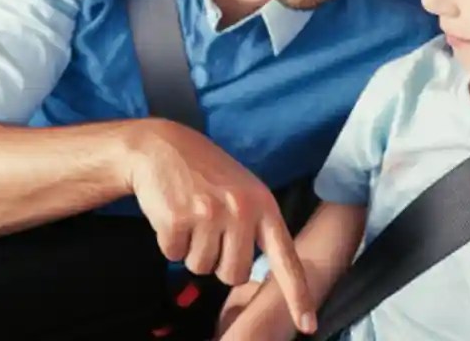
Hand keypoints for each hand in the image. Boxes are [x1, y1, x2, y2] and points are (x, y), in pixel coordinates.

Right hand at [125, 119, 316, 334]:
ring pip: (202, 268)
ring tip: (191, 215)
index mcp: (264, 205)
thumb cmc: (206, 173)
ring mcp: (209, 214)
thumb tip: (251, 273)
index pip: (285, 259)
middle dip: (218, 262)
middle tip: (209, 228)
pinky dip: (170, 242)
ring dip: (192, 249)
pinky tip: (173, 214)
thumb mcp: (243, 190)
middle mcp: (241, 210)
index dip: (297, 295)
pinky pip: (175, 256)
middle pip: (233, 274)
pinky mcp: (178, 219)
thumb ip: (255, 225)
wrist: (162, 146)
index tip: (308, 326)